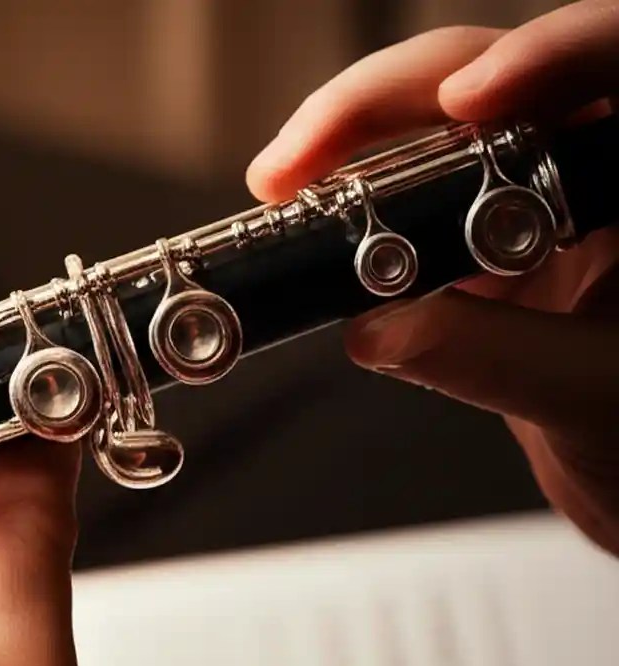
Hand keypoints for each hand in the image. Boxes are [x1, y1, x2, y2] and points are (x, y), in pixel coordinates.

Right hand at [247, 0, 618, 554]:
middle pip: (487, 78)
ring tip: (285, 180)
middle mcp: (598, 165)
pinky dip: (349, 197)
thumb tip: (380, 328)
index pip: (612, 63)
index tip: (461, 104)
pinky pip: (410, 188)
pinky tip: (306, 213)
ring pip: (435, 123)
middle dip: (385, 103)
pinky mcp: (488, 234)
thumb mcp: (595, 402)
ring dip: (349, 141)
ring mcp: (539, 195)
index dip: (539, 58)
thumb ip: (494, 359)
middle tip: (303, 158)